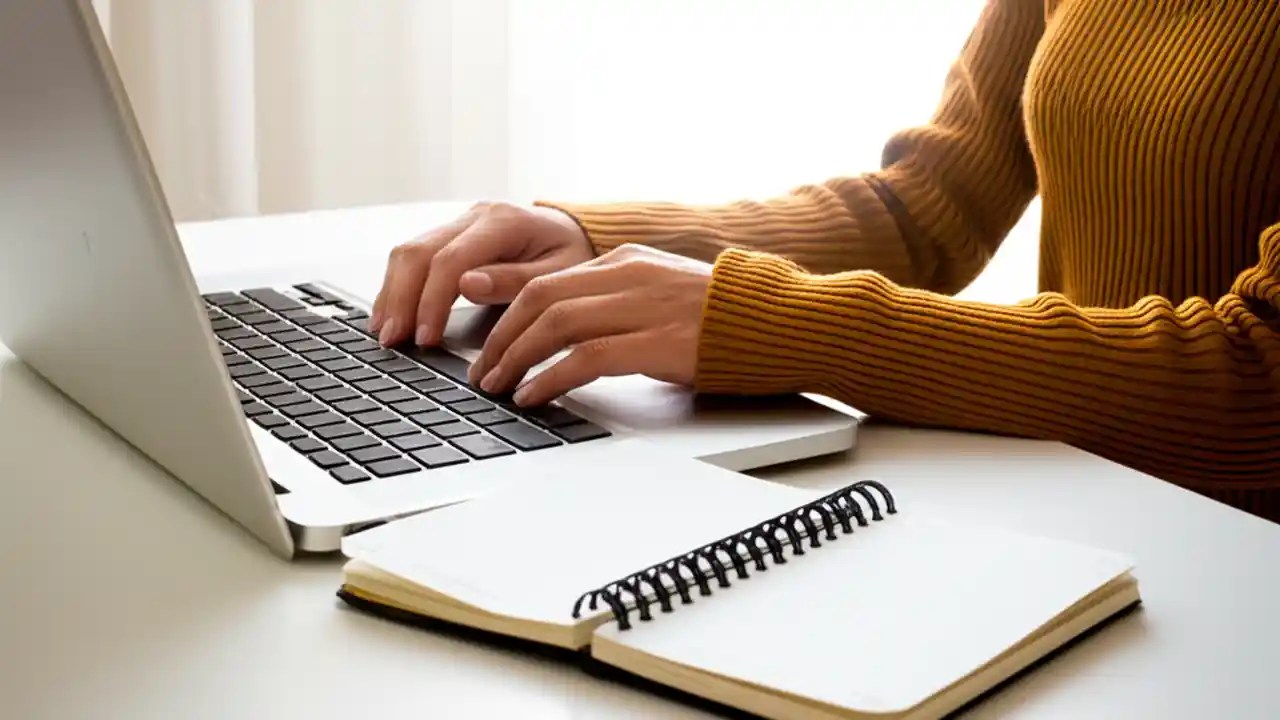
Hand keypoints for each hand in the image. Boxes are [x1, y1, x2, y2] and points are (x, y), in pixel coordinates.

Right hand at [370, 202, 593, 346]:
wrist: (577, 233)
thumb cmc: (573, 255)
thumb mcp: (560, 273)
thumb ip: (516, 280)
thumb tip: (467, 286)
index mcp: (503, 221)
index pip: (451, 259)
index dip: (432, 300)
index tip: (425, 337)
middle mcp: (475, 215)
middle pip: (419, 252)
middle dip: (401, 298)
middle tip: (393, 340)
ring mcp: (460, 223)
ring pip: (409, 252)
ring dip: (392, 293)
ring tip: (385, 332)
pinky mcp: (452, 236)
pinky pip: (415, 258)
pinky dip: (399, 286)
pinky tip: (392, 314)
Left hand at [468, 244, 711, 406]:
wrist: (782, 321)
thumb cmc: (726, 317)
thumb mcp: (662, 293)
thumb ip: (618, 300)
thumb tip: (571, 329)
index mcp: (626, 262)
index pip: (548, 282)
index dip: (508, 315)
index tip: (492, 346)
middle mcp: (629, 276)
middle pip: (540, 298)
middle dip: (502, 338)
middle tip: (483, 372)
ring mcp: (644, 307)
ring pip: (555, 324)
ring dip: (516, 358)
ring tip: (498, 387)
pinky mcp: (658, 342)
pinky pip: (587, 357)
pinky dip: (550, 377)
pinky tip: (534, 395)